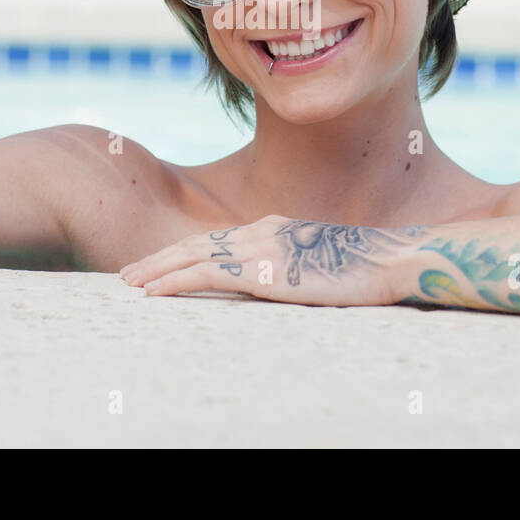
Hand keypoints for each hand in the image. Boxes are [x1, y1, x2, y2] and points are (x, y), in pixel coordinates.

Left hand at [119, 215, 427, 306]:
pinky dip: (174, 281)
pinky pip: (204, 274)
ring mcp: (259, 246)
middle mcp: (260, 230)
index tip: (160, 263)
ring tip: (130, 283)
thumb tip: (282, 283)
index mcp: (274, 227)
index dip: (184, 251)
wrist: (389, 259)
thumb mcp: (322, 262)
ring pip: (192, 256)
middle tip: (130, 274)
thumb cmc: (366, 267)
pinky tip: (154, 293)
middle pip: (197, 243)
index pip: (217, 238)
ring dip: (158, 269)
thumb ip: (295, 267)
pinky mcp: (261, 269)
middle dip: (161, 258)